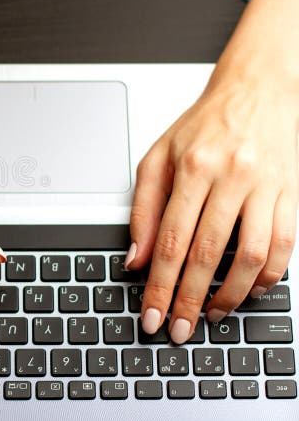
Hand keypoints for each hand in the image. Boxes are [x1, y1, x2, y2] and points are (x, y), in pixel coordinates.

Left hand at [127, 65, 298, 343]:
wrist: (259, 91)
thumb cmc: (204, 125)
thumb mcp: (158, 158)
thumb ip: (144, 209)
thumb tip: (136, 259)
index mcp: (193, 167)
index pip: (172, 240)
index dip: (161, 284)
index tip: (152, 315)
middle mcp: (232, 177)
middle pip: (208, 253)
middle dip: (190, 300)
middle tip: (178, 329)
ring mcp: (266, 187)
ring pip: (253, 256)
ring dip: (231, 294)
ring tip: (211, 315)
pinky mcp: (291, 194)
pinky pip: (286, 246)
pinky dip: (269, 276)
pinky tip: (250, 290)